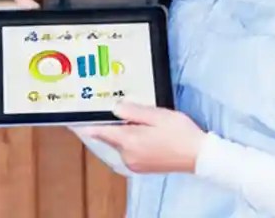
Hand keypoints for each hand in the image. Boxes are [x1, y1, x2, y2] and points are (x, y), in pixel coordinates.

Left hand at [76, 101, 205, 173]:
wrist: (198, 156)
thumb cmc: (180, 134)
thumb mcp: (157, 115)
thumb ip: (133, 111)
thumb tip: (115, 108)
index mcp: (129, 141)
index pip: (99, 132)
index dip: (87, 125)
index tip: (76, 120)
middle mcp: (128, 155)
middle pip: (110, 136)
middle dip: (115, 124)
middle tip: (129, 112)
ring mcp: (134, 163)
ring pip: (120, 143)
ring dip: (126, 133)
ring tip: (146, 123)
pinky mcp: (141, 167)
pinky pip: (129, 151)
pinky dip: (133, 142)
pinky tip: (149, 135)